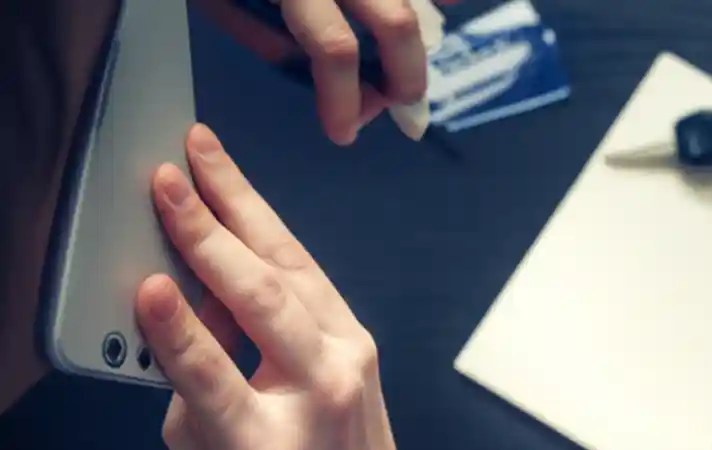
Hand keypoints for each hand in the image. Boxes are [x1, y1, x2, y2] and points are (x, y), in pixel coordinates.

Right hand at [135, 124, 427, 449]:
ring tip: (204, 155)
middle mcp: (322, 395)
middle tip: (168, 178)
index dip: (181, 332)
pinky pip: (308, 273)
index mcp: (266, 449)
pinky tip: (240, 196)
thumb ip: (189, 392)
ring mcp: (351, 360)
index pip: (217, 380)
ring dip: (244, 207)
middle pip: (265, 304)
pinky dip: (270, 231)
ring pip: (294, 269)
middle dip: (211, 234)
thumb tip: (180, 306)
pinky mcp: (358, 336)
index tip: (148, 286)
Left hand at [194, 0, 442, 144]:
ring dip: (417, 35)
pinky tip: (450, 5)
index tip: (342, 133)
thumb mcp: (220, 4)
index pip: (334, 48)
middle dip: (404, 76)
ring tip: (407, 61)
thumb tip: (318, 76)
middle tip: (393, 104)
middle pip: (396, 22)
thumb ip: (264, 35)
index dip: (344, 101)